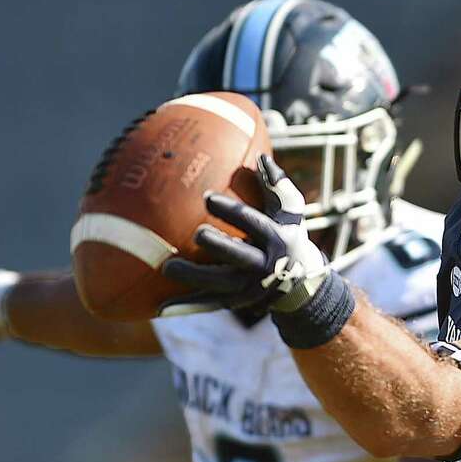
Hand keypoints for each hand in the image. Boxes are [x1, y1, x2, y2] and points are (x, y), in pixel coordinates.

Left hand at [163, 155, 326, 313]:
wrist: (300, 283)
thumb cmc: (288, 234)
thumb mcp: (291, 211)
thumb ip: (277, 185)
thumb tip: (261, 158)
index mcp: (278, 240)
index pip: (254, 224)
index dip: (232, 212)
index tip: (207, 198)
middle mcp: (265, 267)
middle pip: (240, 257)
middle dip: (219, 247)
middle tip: (197, 234)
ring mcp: (250, 288)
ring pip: (220, 284)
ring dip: (194, 277)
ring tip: (168, 267)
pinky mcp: (236, 302)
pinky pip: (209, 302)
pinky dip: (187, 303)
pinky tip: (160, 304)